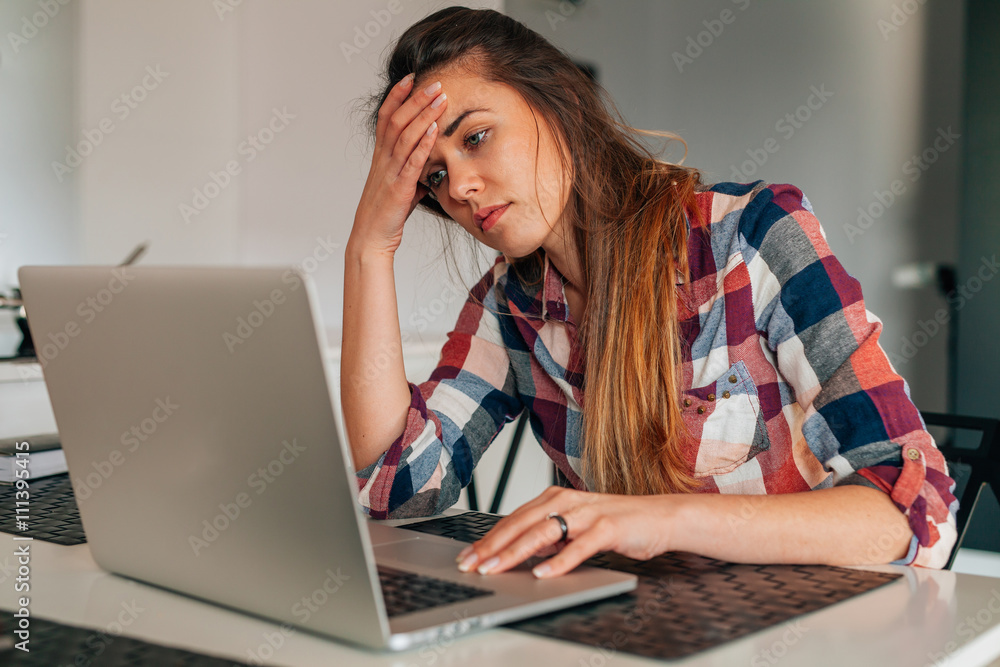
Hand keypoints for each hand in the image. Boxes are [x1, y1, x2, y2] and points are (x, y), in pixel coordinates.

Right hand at [351, 74, 448, 255]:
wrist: (371, 239)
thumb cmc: (386, 215)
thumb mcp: (401, 189)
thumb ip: (413, 175)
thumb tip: (429, 171)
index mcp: (381, 157)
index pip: (386, 117)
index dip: (397, 96)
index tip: (410, 77)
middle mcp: (383, 160)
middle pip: (397, 120)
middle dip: (416, 99)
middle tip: (435, 82)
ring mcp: (390, 173)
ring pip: (404, 136)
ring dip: (424, 115)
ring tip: (440, 99)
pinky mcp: (399, 188)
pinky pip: (411, 162)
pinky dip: (423, 145)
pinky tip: (434, 131)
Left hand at [456, 486, 678, 577]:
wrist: (660, 518)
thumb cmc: (617, 523)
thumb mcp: (576, 527)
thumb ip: (550, 535)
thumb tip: (521, 550)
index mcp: (556, 498)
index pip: (514, 519)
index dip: (489, 538)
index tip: (469, 556)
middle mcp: (568, 501)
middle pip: (522, 523)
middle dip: (493, 546)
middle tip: (472, 564)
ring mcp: (588, 513)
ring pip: (544, 532)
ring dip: (517, 552)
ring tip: (497, 568)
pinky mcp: (608, 528)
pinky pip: (579, 546)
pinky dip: (559, 560)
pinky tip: (543, 574)